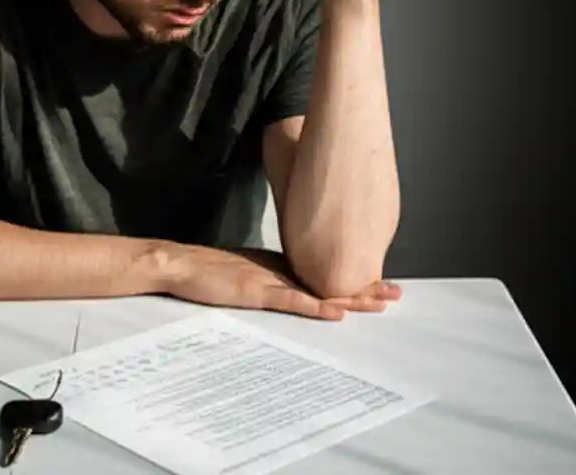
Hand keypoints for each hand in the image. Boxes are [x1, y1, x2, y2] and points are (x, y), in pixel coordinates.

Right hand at [158, 244, 400, 320]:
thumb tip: (287, 286)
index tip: (378, 282)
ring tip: (380, 301)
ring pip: (319, 291)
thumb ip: (266, 278)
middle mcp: (282, 270)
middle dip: (363, 286)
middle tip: (395, 291)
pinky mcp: (257, 292)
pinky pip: (292, 302)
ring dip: (351, 298)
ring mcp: (271, 280)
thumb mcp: (243, 273)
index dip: (352, 279)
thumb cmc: (206, 271)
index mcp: (280, 266)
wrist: (180, 264)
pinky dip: (316, 308)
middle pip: (330, 280)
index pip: (324, 274)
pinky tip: (337, 313)